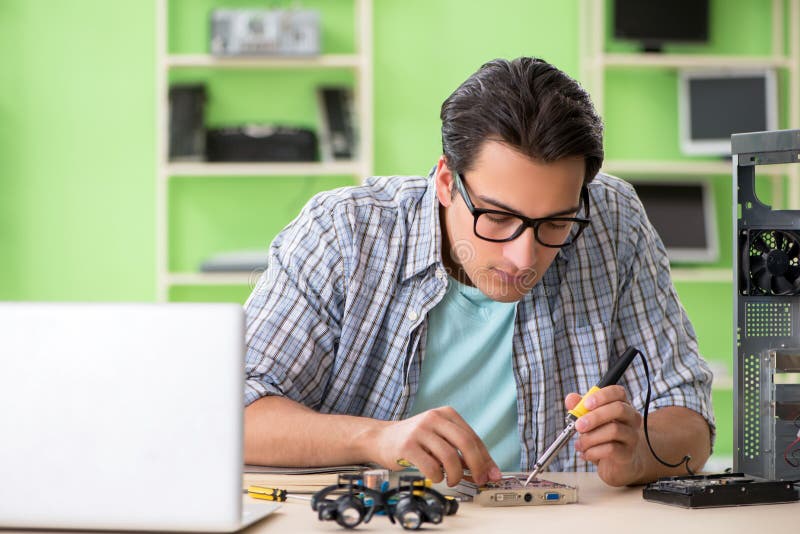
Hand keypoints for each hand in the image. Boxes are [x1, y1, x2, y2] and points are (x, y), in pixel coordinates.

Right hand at [365, 406, 501, 486]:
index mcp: (446, 414)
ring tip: (452, 480)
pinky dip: (438, 477)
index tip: (491, 474)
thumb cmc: (414, 440)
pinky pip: (431, 466)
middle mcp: (434, 418)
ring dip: (456, 475)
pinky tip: (436, 477)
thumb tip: (486, 470)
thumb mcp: (439, 436)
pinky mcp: (407, 445)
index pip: (473, 437)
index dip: (485, 458)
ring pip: (450, 457)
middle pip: (465, 443)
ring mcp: (420, 430)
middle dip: (477, 466)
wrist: (381, 438)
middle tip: (479, 480)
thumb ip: (460, 449)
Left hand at [564, 385, 644, 485]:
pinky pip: (611, 449)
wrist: (616, 463)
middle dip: (595, 416)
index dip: (602, 396)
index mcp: (622, 404)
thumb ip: (580, 408)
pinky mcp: (628, 454)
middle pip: (619, 409)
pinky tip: (585, 454)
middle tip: (578, 426)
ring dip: (590, 437)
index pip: (618, 392)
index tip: (586, 404)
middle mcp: (632, 418)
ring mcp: (632, 436)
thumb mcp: (589, 420)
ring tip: (579, 444)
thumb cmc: (602, 436)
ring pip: (614, 430)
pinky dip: (593, 452)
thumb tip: (570, 398)